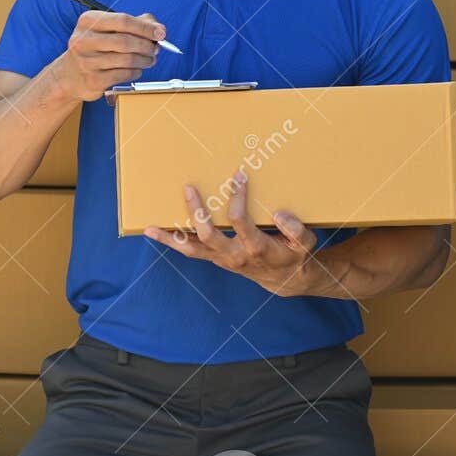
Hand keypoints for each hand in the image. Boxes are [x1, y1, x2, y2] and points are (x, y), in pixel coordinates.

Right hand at [48, 10, 164, 102]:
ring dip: (144, 60)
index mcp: (88, 21)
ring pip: (127, 60)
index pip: (122, 21)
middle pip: (125, 41)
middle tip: (156, 48)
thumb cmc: (95, 47)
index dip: (145, 27)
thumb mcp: (109, 28)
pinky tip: (136, 69)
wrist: (70, 75)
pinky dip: (136, 72)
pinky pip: (124, 74)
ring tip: (149, 59)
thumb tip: (158, 28)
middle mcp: (83, 40)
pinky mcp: (93, 80)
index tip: (161, 32)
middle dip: (146, 45)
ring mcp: (87, 62)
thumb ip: (135, 23)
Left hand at [141, 166, 329, 297]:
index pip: (240, 221)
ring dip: (170, 235)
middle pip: (208, 234)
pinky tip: (152, 231)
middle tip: (189, 187)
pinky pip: (188, 250)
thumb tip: (279, 214)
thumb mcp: (305, 243)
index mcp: (255, 247)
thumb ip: (296, 229)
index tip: (238, 176)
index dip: (238, 198)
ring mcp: (221, 258)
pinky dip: (170, 241)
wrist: (284, 279)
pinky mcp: (213, 257)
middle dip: (197, 211)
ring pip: (191, 248)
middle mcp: (234, 255)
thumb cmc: (294, 254)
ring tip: (151, 224)